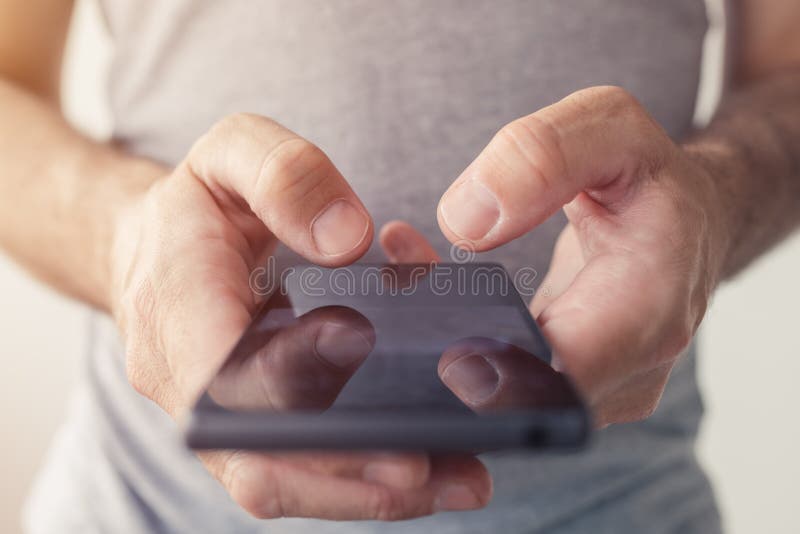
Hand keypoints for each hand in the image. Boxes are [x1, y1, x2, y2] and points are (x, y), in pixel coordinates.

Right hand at [109, 114, 490, 519]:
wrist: (157, 245)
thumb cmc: (195, 204)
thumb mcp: (230, 153)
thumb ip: (285, 177)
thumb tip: (348, 239)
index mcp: (175, 312)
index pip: (234, 387)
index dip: (304, 413)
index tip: (386, 416)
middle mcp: (188, 383)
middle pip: (262, 464)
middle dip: (356, 479)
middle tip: (447, 467)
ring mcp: (219, 414)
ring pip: (284, 481)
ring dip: (371, 491)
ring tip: (460, 479)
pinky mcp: (250, 422)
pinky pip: (298, 466)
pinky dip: (361, 475)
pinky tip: (431, 468)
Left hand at [436, 86, 728, 426]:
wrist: (686, 219)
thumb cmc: (648, 173)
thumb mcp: (606, 128)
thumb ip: (539, 158)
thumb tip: (465, 224)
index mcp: (653, 299)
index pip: (568, 372)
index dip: (497, 372)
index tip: (439, 344)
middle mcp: (634, 364)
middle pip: (526, 401)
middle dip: (453, 360)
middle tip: (396, 300)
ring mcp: (605, 386)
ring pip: (510, 400)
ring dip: (449, 346)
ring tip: (408, 276)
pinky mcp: (576, 386)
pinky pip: (510, 383)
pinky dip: (462, 343)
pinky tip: (429, 289)